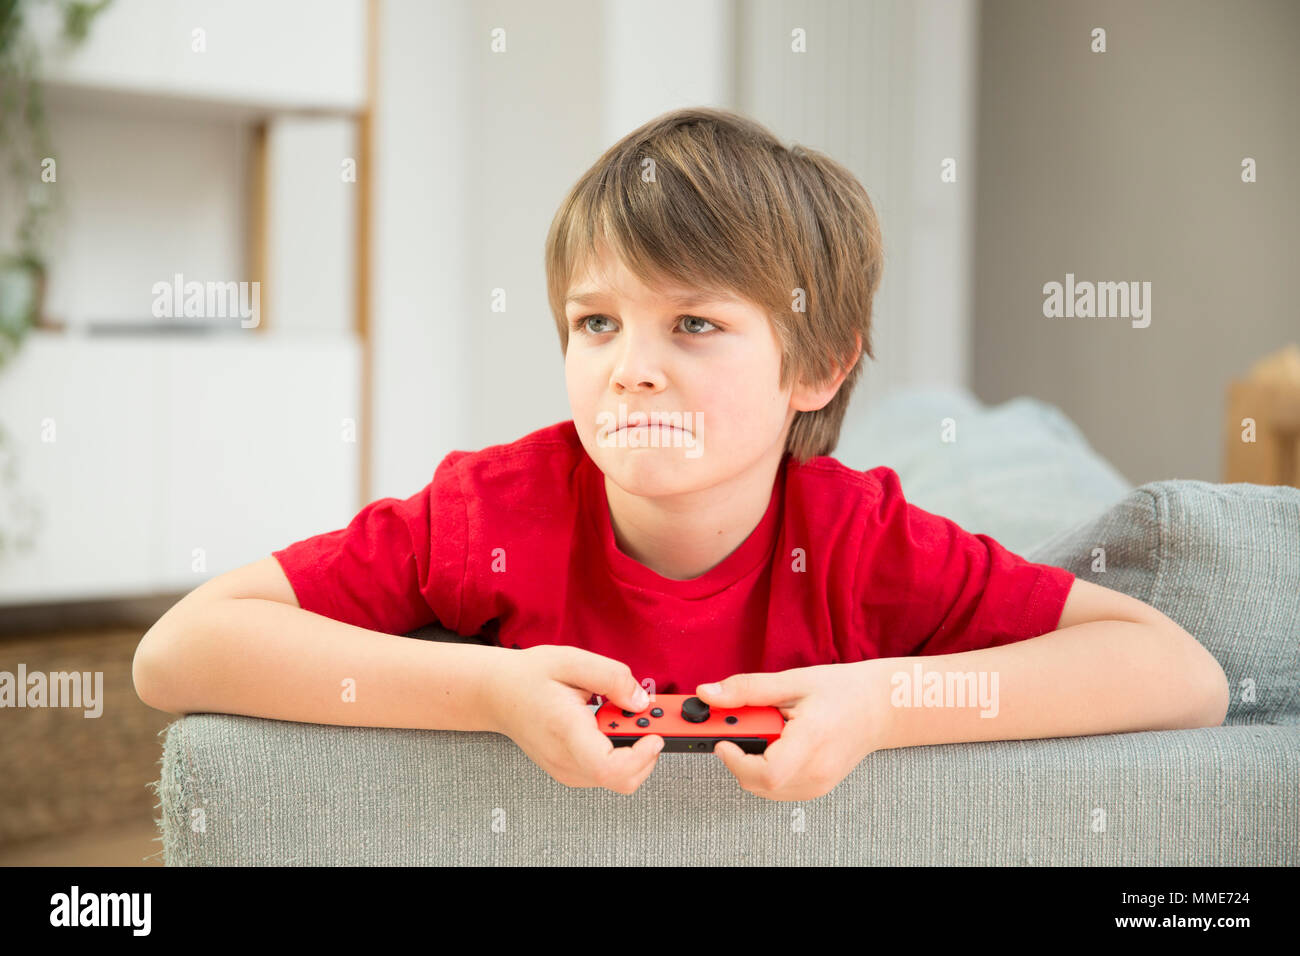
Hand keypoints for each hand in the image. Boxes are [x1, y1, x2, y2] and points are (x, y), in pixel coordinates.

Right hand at [484, 645, 663, 794]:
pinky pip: (607, 772)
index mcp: (567, 731)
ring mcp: (566, 770)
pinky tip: (612, 726)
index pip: (610, 768)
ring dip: (635, 751)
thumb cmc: (529, 676)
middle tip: (646, 716)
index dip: (643, 756)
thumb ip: (612, 678)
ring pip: (619, 778)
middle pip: (623, 779)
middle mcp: (566, 760)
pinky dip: (621, 753)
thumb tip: (641, 702)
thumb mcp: (572, 661)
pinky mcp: (569, 772)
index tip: (655, 734)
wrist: (496, 693)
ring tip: (624, 716)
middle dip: (647, 750)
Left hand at [697, 661, 889, 800]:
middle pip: (758, 783)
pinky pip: (777, 789)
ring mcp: (818, 784)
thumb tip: (707, 695)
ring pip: (764, 789)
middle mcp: (816, 771)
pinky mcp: (816, 789)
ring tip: (765, 732)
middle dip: (737, 757)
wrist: (879, 707)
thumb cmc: (842, 691)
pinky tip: (774, 745)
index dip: (735, 759)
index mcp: (812, 740)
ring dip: (750, 764)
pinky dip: (765, 770)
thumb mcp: (791, 681)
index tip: (722, 739)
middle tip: (740, 728)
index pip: (765, 772)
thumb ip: (746, 689)